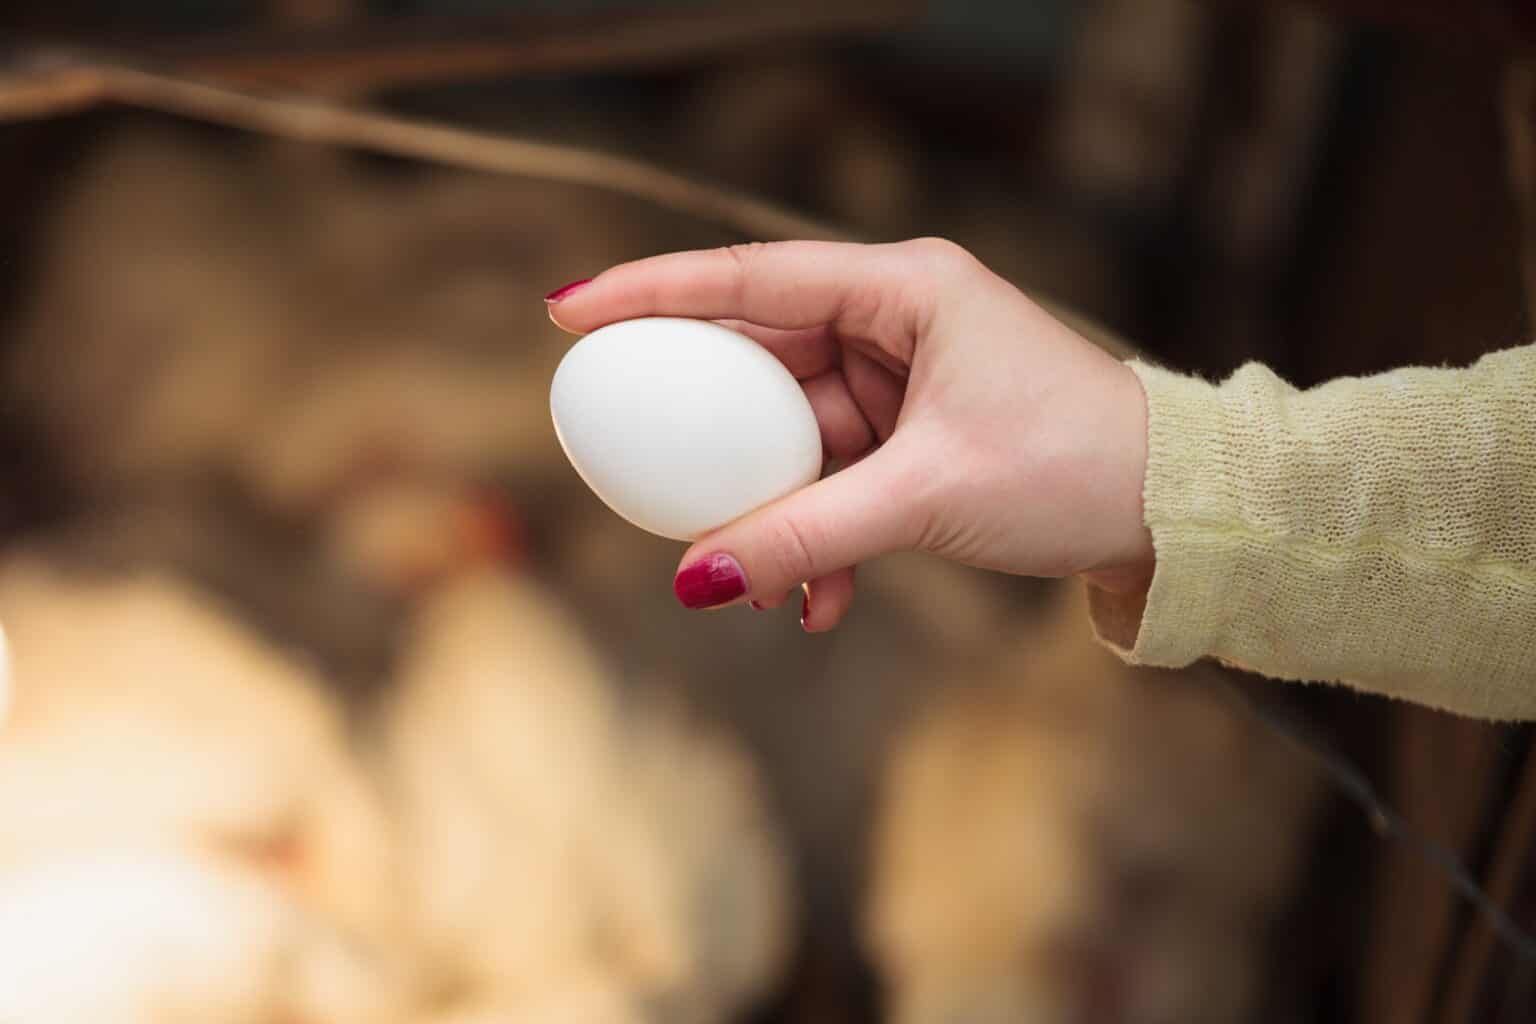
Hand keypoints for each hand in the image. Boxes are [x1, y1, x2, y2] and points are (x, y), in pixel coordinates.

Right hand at [545, 238, 1152, 630]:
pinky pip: (836, 479)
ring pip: (795, 437)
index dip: (653, 294)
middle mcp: (897, 322)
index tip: (570, 314)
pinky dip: (821, 538)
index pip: (752, 279)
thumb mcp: (926, 498)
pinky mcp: (914, 437)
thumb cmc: (1074, 466)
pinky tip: (821, 603)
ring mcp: (903, 381)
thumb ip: (807, 535)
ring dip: (772, 514)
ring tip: (751, 585)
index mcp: (906, 289)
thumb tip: (699, 580)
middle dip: (709, 436)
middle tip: (639, 474)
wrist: (1169, 515)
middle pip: (760, 363)